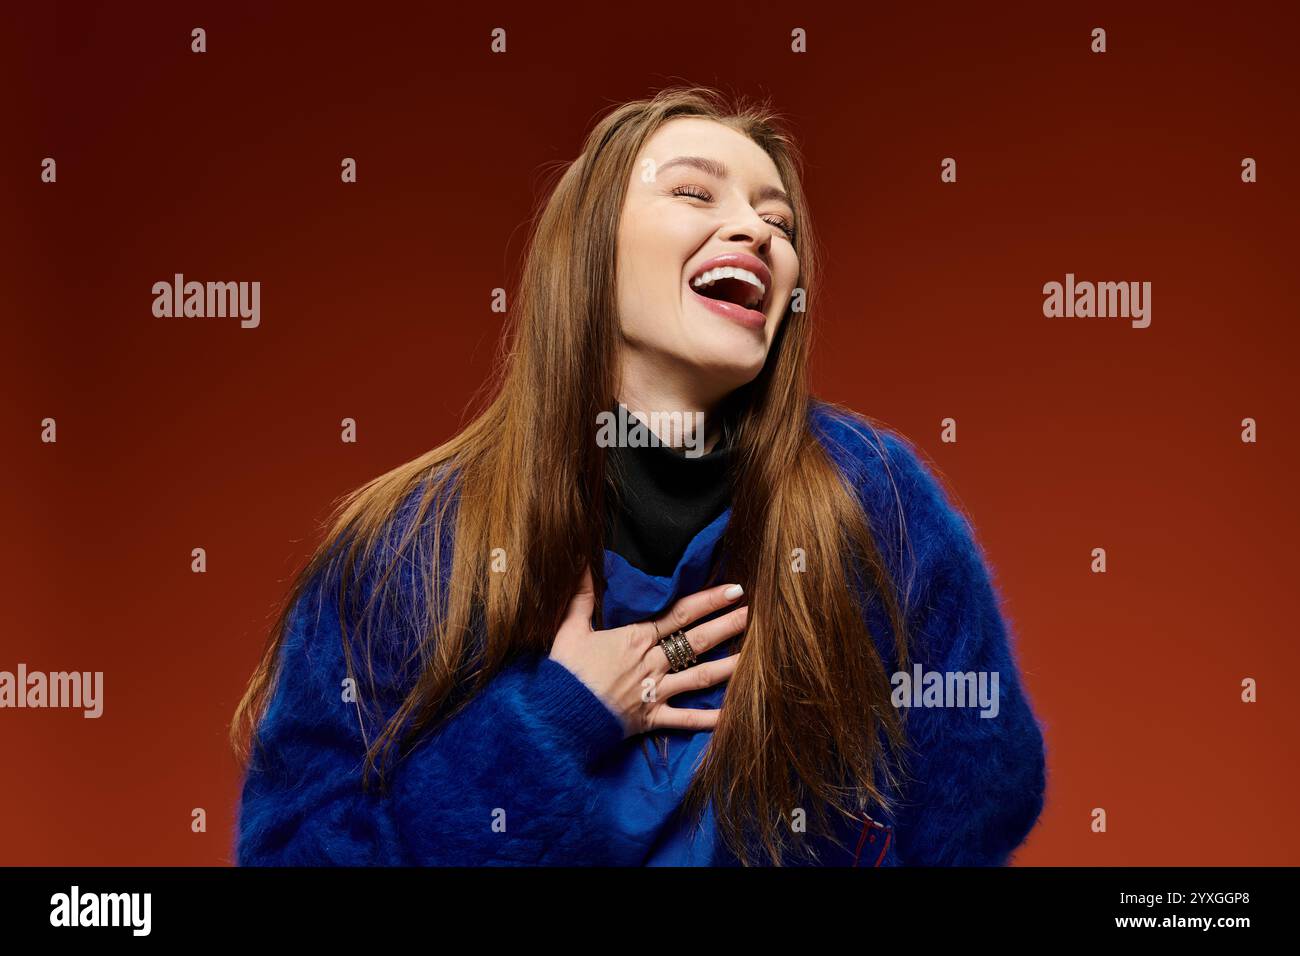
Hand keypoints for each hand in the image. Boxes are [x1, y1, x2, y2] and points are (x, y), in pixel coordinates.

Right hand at [549, 568, 747, 737]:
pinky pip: (685, 719)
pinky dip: (708, 719)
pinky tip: (732, 715)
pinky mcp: (651, 718)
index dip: (709, 601)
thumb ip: (581, 596)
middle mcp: (652, 663)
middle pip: (698, 640)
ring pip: (699, 677)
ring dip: (729, 666)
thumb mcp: (569, 629)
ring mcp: (655, 692)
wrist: (557, 717)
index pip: (680, 614)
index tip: (735, 590)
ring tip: (757, 658)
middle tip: (756, 615)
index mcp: (636, 638)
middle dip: (728, 626)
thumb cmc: (563, 672)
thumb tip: (583, 564)